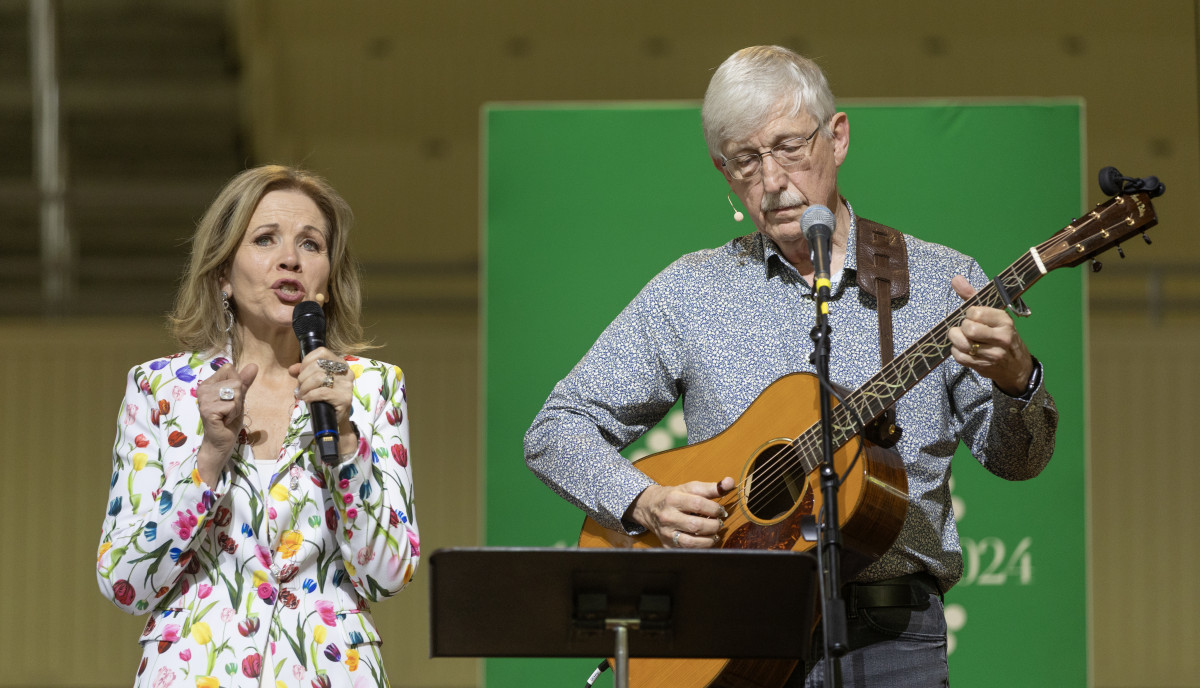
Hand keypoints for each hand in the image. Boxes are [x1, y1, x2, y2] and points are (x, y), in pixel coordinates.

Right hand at [196, 362, 258, 484]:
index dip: (237, 384)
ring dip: (236, 407)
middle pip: (235, 381)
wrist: (221, 442)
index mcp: (208, 383)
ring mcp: (204, 399)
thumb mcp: (239, 398)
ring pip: (236, 392)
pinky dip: (234, 414)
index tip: (229, 399)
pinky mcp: (208, 410)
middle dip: (238, 398)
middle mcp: (203, 389)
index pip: (230, 368)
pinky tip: (225, 421)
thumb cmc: (229, 420)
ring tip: (227, 415)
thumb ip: (244, 382)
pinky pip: (232, 405)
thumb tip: (254, 365)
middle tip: (229, 410)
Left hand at [289, 348, 355, 451]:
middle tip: (299, 388)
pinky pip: (321, 392)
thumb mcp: (313, 382)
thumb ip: (303, 372)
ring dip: (305, 387)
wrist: (333, 420)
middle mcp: (346, 372)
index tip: (301, 372)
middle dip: (303, 377)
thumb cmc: (323, 398)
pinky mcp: (344, 398)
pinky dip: (310, 396)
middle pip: (318, 365)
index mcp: (340, 363)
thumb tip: (292, 369)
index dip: (307, 361)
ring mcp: (346, 385)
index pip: (322, 352)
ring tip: (302, 395)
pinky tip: (307, 400)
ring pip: (319, 378)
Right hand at [627, 477, 734, 548]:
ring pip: (692, 542)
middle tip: (719, 523)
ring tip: (714, 533)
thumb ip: (711, 487)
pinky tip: (706, 541)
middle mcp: (667, 517)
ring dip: (709, 539)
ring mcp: (666, 533)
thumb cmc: (674, 497)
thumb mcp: (690, 488)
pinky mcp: (667, 545)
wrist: (649, 507)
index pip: (698, 504)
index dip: (715, 509)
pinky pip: (688, 551)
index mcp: (673, 499)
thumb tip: (730, 483)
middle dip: (714, 525)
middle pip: (696, 525)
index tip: (721, 511)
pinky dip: (701, 547)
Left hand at [948, 275, 1033, 395]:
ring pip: (962, 344)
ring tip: (962, 338)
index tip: (973, 317)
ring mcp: (994, 354)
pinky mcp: (984, 366)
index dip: (969, 314)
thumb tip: (955, 278)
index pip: (975, 312)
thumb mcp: (992, 313)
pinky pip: (959, 357)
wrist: (1016, 366)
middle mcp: (1002, 337)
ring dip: (956, 340)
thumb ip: (972, 296)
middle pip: (968, 329)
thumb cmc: (1000, 334)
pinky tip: (965, 349)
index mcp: (1004, 320)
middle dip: (961, 328)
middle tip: (966, 329)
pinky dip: (957, 352)